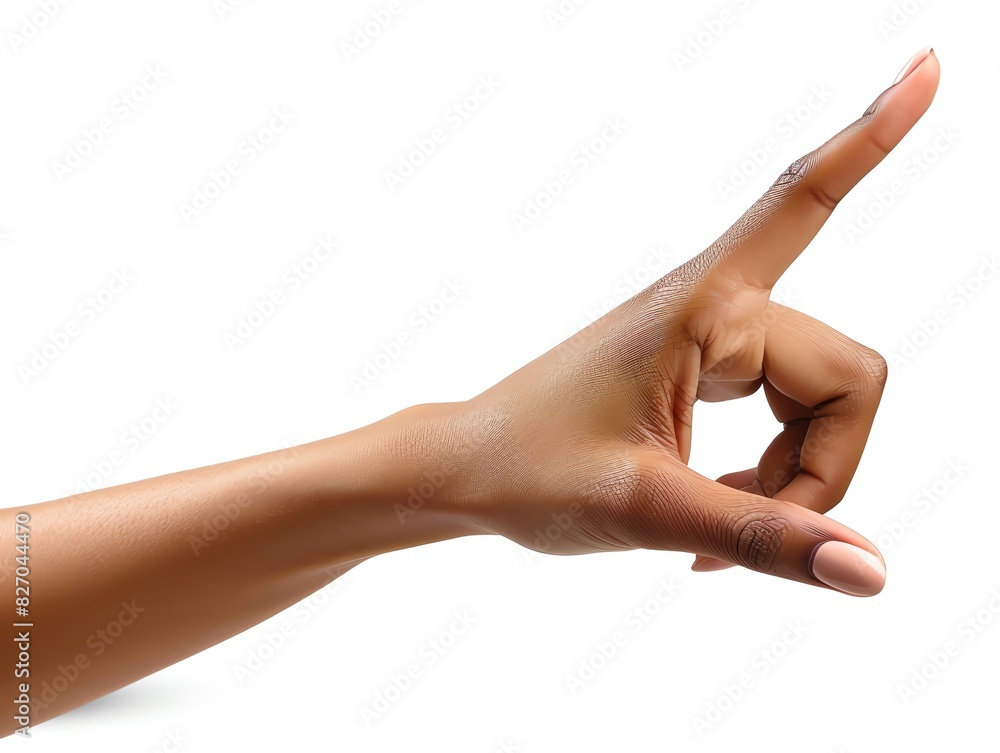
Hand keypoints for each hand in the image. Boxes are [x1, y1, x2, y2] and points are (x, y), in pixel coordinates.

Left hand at [443, 48, 939, 595]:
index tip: (929, 65)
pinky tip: (719, 506)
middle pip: (849, 381)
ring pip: (823, 402)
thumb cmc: (528, 471)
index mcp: (700, 309)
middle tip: (739, 535)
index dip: (874, 140)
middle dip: (819, 470)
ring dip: (792, 477)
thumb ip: (760, 536)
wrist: (465, 473)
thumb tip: (872, 571)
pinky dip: (771, 473)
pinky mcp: (706, 367)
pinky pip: (785, 411)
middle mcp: (716, 308)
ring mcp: (713, 338)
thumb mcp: (644, 508)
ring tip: (709, 527)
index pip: (804, 206)